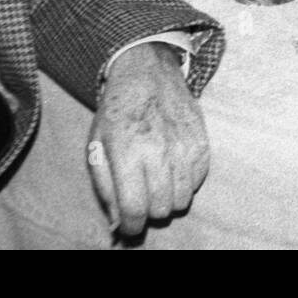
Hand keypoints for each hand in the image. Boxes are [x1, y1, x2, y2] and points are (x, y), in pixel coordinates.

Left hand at [86, 42, 208, 235]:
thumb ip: (105, 186)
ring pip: (182, 200)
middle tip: (142, 199)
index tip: (130, 226)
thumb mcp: (97, 145)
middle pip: (161, 209)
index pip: (134, 208)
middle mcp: (158, 150)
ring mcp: (183, 146)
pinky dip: (185, 183)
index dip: (132, 226)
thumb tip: (117, 221)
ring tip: (157, 183)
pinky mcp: (201, 141)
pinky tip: (173, 167)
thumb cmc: (117, 110)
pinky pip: (198, 182)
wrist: (146, 72)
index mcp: (127, 151)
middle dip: (149, 212)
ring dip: (168, 199)